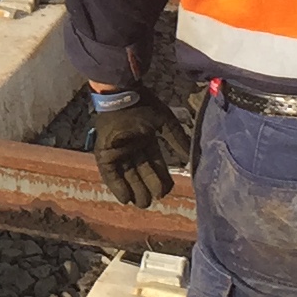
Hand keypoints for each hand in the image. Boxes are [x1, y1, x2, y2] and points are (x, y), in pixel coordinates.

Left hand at [89, 86, 178, 207]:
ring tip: (143, 203)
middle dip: (148, 187)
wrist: (122, 93)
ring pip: (127, 175)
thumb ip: (177, 139)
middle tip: (154, 200)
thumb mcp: (165, 122)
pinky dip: (117, 186)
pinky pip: (110, 173)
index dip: (160, 178)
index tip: (166, 191)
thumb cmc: (143, 104)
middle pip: (141, 173)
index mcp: (145, 140)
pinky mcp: (105, 152)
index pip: (155, 164)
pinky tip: (125, 198)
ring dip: (134, 190)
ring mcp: (118, 150)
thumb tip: (190, 157)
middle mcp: (132, 148)